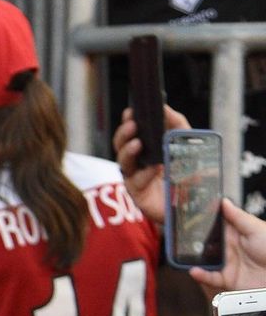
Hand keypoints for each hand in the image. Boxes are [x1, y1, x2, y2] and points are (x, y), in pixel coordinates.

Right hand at [112, 104, 190, 221]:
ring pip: (123, 162)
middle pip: (121, 145)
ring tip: (138, 143)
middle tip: (132, 124)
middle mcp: (136, 163)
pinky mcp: (137, 195)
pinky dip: (144, 173)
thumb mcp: (188, 147)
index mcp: (146, 150)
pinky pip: (136, 182)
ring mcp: (135, 179)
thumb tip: (166, 108)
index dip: (129, 121)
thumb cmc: (188, 177)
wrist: (195, 207)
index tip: (131, 111)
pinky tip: (153, 167)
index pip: (132, 133)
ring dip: (128, 151)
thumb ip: (179, 127)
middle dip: (124, 134)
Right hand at [192, 199, 265, 293]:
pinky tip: (195, 270)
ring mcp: (227, 263)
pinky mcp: (227, 278)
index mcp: (236, 233)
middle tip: (181, 235)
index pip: (215, 224)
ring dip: (193, 257)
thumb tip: (224, 202)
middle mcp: (229, 248)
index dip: (203, 220)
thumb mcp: (257, 229)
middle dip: (193, 239)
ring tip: (184, 253)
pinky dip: (201, 275)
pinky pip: (210, 277)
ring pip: (204, 259)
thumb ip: (238, 217)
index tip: (189, 213)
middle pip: (205, 242)